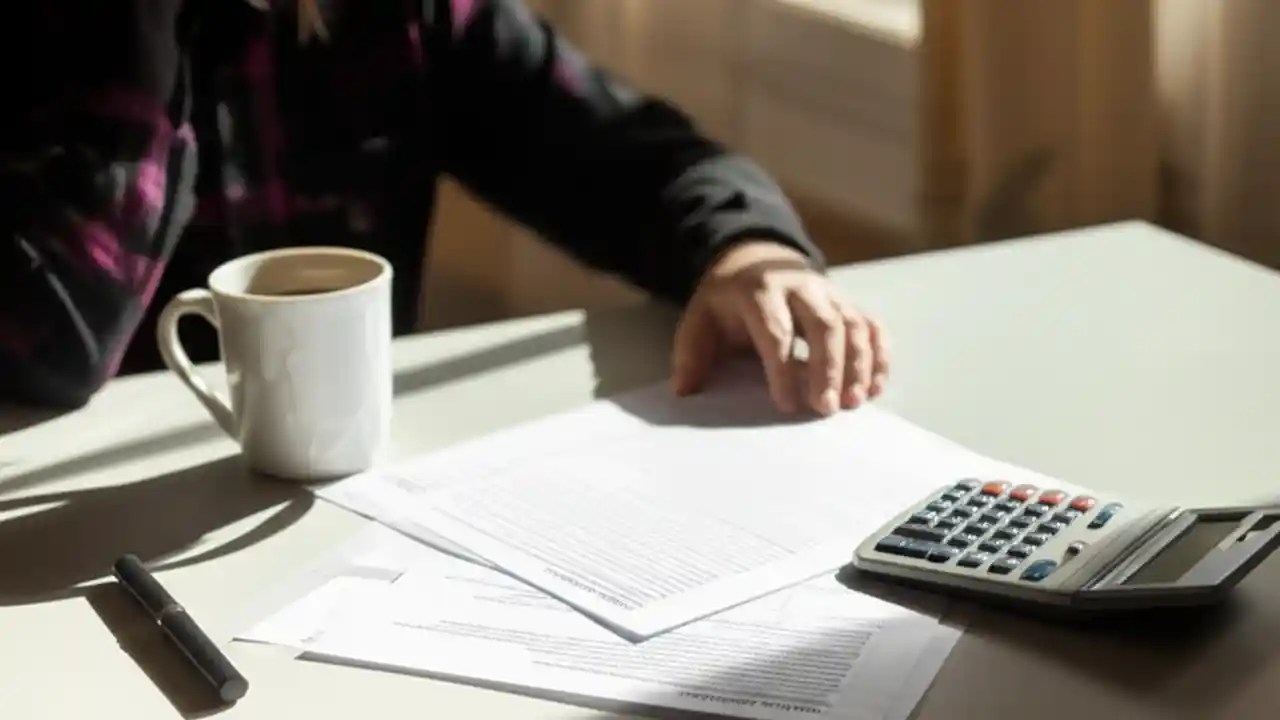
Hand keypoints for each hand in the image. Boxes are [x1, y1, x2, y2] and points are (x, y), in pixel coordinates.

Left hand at [671, 240, 888, 414]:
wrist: (754, 257)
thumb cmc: (727, 299)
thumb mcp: (700, 318)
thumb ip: (691, 353)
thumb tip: (684, 391)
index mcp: (758, 290)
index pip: (776, 329)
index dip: (783, 367)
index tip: (787, 404)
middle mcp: (800, 287)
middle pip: (824, 324)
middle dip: (828, 368)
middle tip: (826, 409)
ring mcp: (829, 292)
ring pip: (853, 324)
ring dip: (859, 365)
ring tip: (854, 402)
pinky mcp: (847, 301)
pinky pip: (872, 325)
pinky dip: (879, 355)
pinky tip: (876, 387)